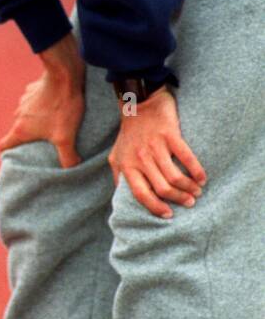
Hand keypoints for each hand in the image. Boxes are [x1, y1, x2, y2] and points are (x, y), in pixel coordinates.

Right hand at [0, 38, 85, 168]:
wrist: (64, 76)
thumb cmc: (62, 107)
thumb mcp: (66, 136)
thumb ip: (68, 156)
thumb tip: (72, 167)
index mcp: (21, 130)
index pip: (4, 145)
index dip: (7, 153)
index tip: (15, 157)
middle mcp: (18, 115)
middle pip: (17, 131)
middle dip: (27, 138)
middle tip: (42, 142)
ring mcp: (24, 101)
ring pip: (25, 116)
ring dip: (35, 120)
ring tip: (52, 122)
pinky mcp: (32, 89)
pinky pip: (33, 101)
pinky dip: (41, 105)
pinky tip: (55, 105)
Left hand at [108, 88, 205, 217]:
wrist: (138, 103)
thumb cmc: (128, 134)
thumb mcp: (116, 156)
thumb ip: (120, 177)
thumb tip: (123, 199)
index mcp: (127, 166)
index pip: (141, 194)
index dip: (155, 207)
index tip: (168, 215)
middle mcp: (140, 158)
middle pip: (162, 188)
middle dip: (178, 199)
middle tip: (189, 203)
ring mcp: (155, 146)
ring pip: (174, 176)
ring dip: (189, 188)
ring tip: (197, 192)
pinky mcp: (169, 134)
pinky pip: (186, 157)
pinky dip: (196, 170)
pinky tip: (202, 178)